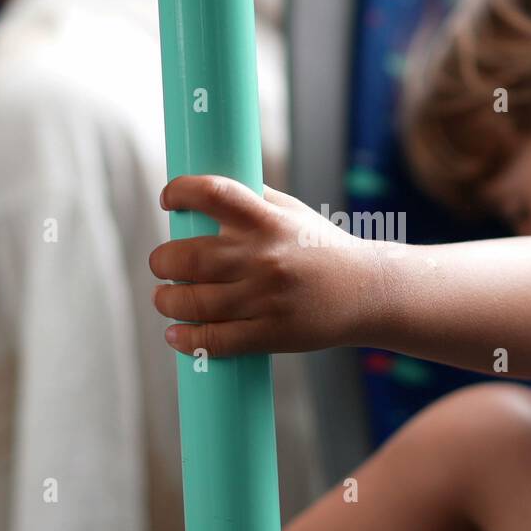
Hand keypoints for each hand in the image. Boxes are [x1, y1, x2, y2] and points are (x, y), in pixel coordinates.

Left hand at [149, 175, 378, 356]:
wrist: (368, 291)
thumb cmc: (322, 247)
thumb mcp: (293, 212)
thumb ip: (252, 198)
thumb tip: (205, 190)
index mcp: (267, 221)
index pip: (212, 194)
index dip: (180, 191)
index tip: (169, 198)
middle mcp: (263, 257)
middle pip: (188, 258)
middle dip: (161, 262)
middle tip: (161, 265)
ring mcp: (266, 298)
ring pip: (194, 303)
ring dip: (166, 302)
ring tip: (165, 299)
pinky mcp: (272, 333)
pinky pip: (216, 340)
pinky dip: (186, 339)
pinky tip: (176, 334)